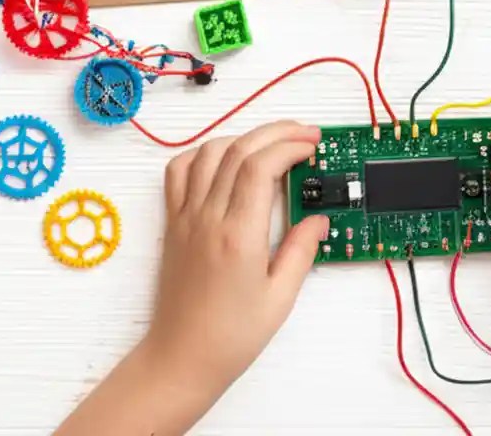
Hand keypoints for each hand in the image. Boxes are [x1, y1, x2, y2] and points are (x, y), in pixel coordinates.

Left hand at [146, 120, 329, 393]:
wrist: (181, 357)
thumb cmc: (230, 336)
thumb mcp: (280, 298)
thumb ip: (301, 251)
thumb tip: (318, 220)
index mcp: (238, 235)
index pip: (260, 166)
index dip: (289, 145)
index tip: (311, 144)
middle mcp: (208, 218)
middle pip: (237, 150)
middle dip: (274, 132)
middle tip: (303, 135)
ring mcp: (185, 218)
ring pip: (207, 153)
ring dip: (242, 138)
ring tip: (270, 145)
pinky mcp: (172, 224)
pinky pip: (178, 173)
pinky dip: (201, 155)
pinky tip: (223, 161)